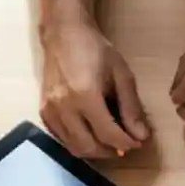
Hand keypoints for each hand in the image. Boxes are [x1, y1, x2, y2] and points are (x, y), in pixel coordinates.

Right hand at [38, 20, 149, 157]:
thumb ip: (131, 108)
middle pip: (88, 147)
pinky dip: (78, 142)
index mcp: (85, 96)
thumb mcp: (122, 76)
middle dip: (110, 151)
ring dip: (95, 150)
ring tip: (110, 142)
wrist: (64, 34)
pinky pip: (62, 138)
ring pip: (73, 147)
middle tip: (125, 145)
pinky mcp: (43, 111)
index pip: (108, 134)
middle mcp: (64, 107)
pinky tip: (91, 133)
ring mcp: (50, 110)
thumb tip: (141, 136)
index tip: (139, 142)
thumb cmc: (96, 51)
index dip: (127, 143)